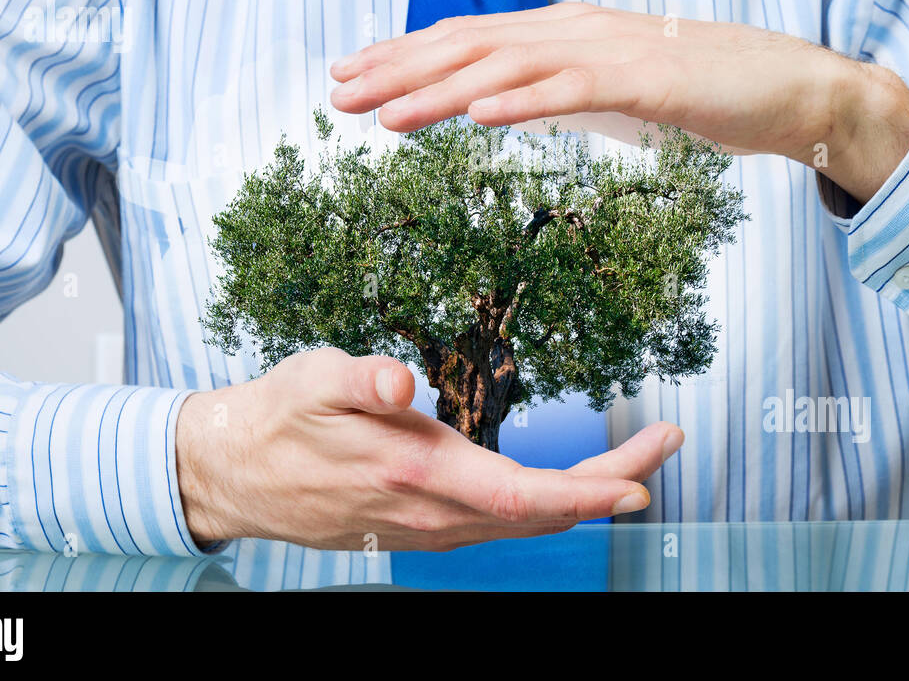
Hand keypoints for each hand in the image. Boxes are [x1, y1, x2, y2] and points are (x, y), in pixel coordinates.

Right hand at [176, 347, 680, 550]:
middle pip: (543, 511)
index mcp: (416, 474)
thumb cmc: (281, 418)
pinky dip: (551, 504)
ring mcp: (432, 528)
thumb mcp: (312, 380)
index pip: (521, 495)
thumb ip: (359, 381)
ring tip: (639, 457)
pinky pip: (504, 524)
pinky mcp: (427, 527)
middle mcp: (434, 513)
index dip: (587, 492)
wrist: (238, 472)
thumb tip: (400, 383)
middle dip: (614, 481)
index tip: (642, 478)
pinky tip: (569, 484)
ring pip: (527, 521)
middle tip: (669, 440)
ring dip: (589, 492)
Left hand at [329, 3, 908, 203]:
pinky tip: (478, 114)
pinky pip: (575, 90)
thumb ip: (558, 90)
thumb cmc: (702, 91)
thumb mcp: (611, 90)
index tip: (351, 73)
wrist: (791, 87)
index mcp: (565, 31)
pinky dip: (523, 99)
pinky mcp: (649, 81)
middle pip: (472, 44)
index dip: (404, 54)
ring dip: (441, 89)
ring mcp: (612, 51)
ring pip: (509, 65)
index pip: (468, 38)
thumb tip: (503, 102)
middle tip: (338, 93)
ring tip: (385, 113)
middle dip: (399, 68)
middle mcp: (577, 29)